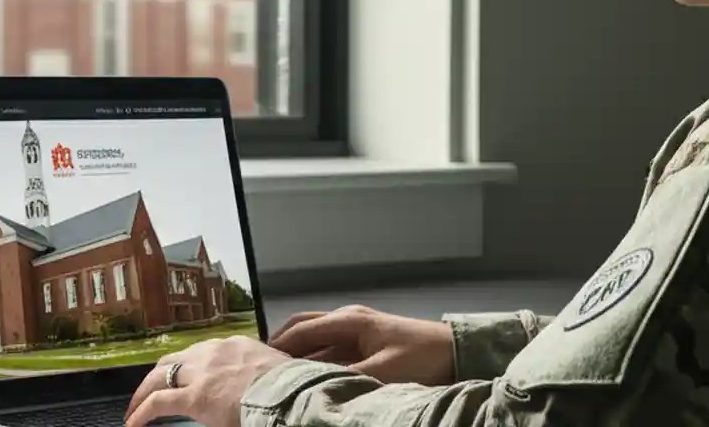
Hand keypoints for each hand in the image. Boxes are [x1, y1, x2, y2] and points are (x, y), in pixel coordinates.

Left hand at [124, 336, 288, 426]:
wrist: (288, 393)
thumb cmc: (290, 386)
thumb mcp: (274, 369)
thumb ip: (261, 373)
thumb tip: (262, 384)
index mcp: (236, 345)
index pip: (204, 352)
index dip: (190, 365)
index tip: (186, 376)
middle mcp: (214, 352)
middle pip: (175, 359)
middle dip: (160, 374)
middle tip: (152, 389)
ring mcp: (201, 373)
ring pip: (159, 376)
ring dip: (144, 391)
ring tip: (136, 406)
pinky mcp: (193, 396)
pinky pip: (157, 403)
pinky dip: (141, 412)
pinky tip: (133, 423)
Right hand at [269, 304, 455, 385]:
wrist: (454, 352)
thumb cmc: (421, 357)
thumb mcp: (384, 371)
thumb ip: (347, 378)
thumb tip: (315, 387)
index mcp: (349, 321)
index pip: (301, 331)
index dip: (276, 347)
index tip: (254, 363)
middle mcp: (348, 320)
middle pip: (302, 328)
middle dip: (279, 345)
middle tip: (257, 365)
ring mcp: (355, 330)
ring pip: (314, 339)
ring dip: (295, 353)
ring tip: (275, 373)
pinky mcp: (364, 343)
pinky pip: (328, 349)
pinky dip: (312, 359)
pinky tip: (306, 377)